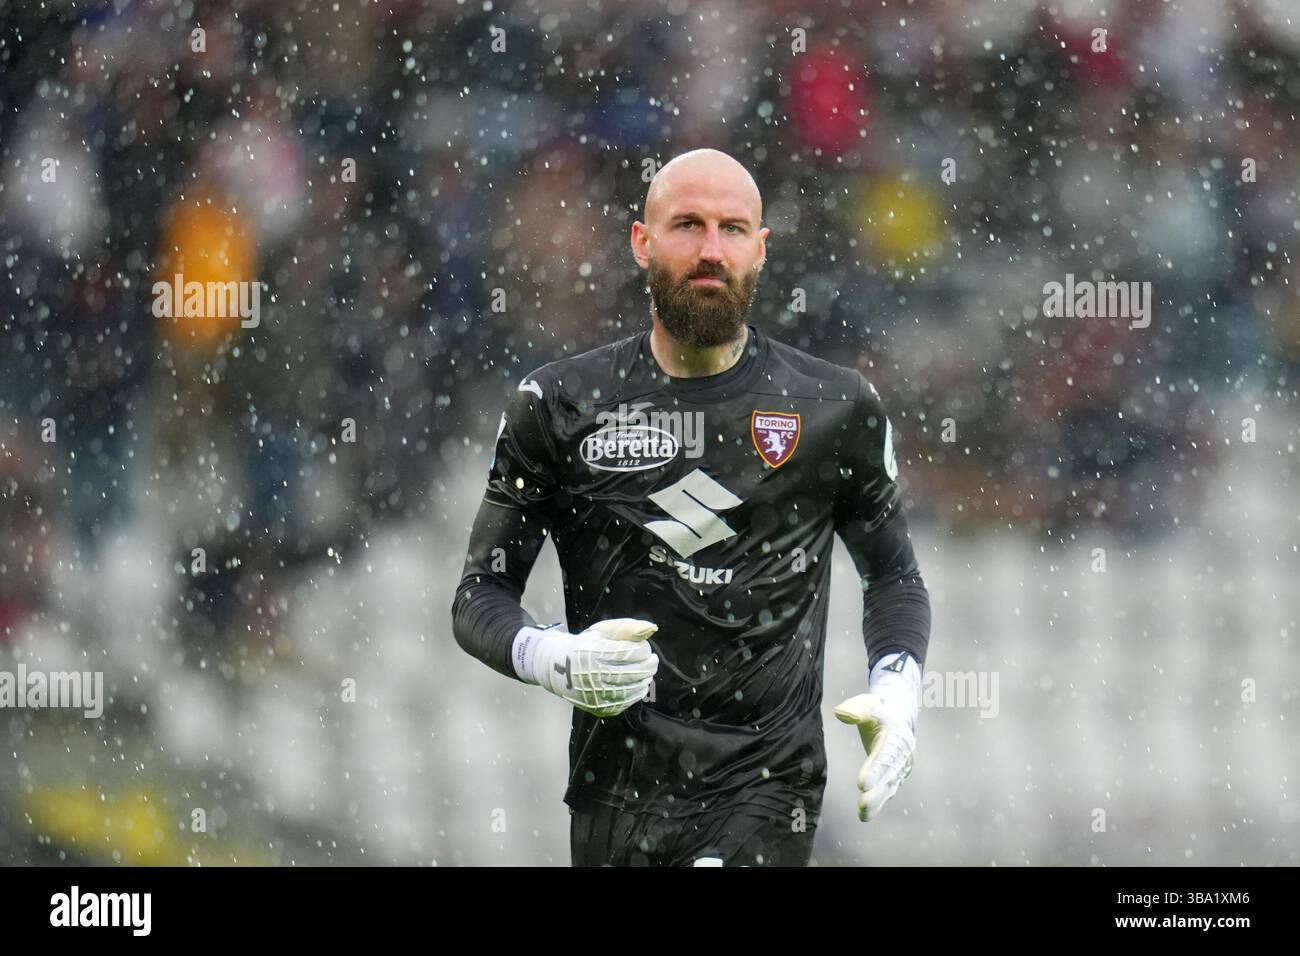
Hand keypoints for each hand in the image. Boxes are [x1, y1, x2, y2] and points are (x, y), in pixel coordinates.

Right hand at [518, 618, 658, 717]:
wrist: (558, 669)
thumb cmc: (585, 646)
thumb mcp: (602, 631)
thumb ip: (628, 628)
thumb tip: (651, 628)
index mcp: (592, 653)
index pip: (628, 653)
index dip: (643, 650)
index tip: (645, 648)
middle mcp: (591, 676)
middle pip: (631, 673)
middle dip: (648, 666)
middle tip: (653, 660)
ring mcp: (594, 695)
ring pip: (630, 690)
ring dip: (645, 679)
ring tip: (647, 671)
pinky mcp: (598, 708)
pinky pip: (625, 702)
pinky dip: (637, 693)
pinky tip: (639, 684)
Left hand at [834, 651, 919, 821]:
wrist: (899, 715)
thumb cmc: (879, 708)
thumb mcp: (869, 704)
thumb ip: (855, 709)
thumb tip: (839, 712)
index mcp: (896, 735)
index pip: (885, 756)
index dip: (875, 770)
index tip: (861, 783)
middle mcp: (901, 753)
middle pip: (888, 775)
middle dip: (876, 791)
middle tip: (863, 802)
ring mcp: (900, 765)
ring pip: (889, 786)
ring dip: (877, 801)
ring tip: (863, 815)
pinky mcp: (896, 774)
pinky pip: (888, 789)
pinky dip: (878, 802)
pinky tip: (865, 815)